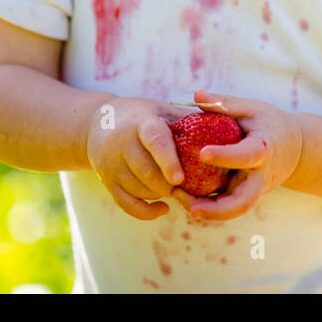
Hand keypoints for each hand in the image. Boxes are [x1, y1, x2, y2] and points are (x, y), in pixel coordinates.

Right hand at [85, 96, 195, 220]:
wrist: (97, 123)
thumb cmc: (141, 116)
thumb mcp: (162, 110)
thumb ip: (187, 120)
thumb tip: (225, 128)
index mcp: (141, 123)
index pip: (155, 141)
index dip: (168, 160)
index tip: (180, 179)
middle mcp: (122, 144)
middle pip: (147, 172)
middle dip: (170, 184)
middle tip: (191, 187)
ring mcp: (111, 165)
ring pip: (139, 190)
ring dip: (162, 195)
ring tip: (179, 191)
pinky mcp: (106, 181)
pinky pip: (127, 204)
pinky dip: (147, 211)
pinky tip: (163, 208)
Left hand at [179, 88, 302, 220]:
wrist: (296, 148)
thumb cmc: (270, 123)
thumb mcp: (252, 109)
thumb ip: (225, 104)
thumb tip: (196, 94)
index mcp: (264, 149)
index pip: (246, 155)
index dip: (225, 156)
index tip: (202, 152)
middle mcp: (260, 175)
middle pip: (244, 201)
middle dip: (219, 208)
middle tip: (192, 207)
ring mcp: (255, 189)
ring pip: (235, 209)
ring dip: (210, 213)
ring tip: (184, 205)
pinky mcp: (247, 195)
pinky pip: (229, 206)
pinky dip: (210, 207)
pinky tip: (188, 200)